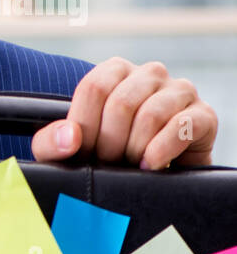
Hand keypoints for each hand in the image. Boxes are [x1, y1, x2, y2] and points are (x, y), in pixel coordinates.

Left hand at [31, 57, 216, 168]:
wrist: (145, 181)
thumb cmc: (102, 158)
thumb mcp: (67, 152)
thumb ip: (51, 143)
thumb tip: (70, 137)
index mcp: (114, 72)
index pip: (94, 87)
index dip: (86, 126)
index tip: (86, 151)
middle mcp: (149, 74)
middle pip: (121, 102)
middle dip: (109, 143)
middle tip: (110, 162)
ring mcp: (179, 91)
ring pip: (151, 115)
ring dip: (134, 149)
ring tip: (130, 164)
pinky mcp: (203, 115)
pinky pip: (183, 126)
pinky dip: (162, 150)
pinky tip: (151, 165)